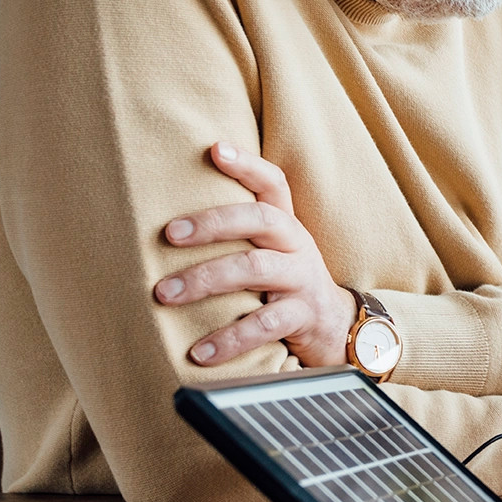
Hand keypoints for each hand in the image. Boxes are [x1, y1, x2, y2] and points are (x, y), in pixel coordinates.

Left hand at [153, 142, 356, 368]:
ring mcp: (302, 279)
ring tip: (165, 293)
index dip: (247, 165)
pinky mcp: (303, 316)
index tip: (215, 149)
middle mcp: (297, 245)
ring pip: (255, 268)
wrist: (336, 328)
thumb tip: (168, 219)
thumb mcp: (271, 251)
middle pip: (260, 219)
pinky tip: (199, 352)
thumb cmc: (285, 284)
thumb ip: (239, 234)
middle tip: (170, 234)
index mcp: (286, 225)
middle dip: (212, 222)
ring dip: (205, 279)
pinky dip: (229, 338)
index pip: (272, 184)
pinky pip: (264, 324)